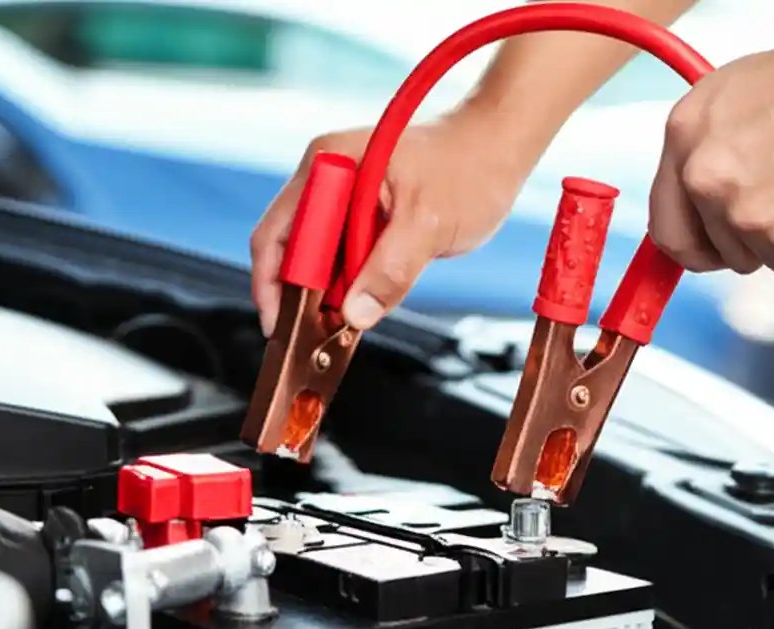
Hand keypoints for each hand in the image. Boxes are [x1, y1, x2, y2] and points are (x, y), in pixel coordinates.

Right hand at [250, 110, 534, 333]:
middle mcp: (328, 176)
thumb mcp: (430, 224)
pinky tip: (360, 304)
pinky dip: (347, 283)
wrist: (500, 147)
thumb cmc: (470, 164)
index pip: (278, 234)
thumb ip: (390, 271)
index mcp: (330, 165)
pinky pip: (341, 255)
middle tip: (315, 335)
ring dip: (326, 293)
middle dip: (299, 295)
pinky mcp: (362, 213)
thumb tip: (355, 314)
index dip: (273, 284)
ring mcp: (344, 195)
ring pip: (317, 257)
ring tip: (339, 326)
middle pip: (292, 249)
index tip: (283, 326)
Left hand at [649, 12, 773, 279]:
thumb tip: (704, 194)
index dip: (698, 245)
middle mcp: (710, 181)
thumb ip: (718, 147)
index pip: (668, 230)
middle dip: (768, 237)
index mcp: (688, 136)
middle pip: (729, 253)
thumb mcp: (751, 94)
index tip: (715, 252)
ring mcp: (757, 218)